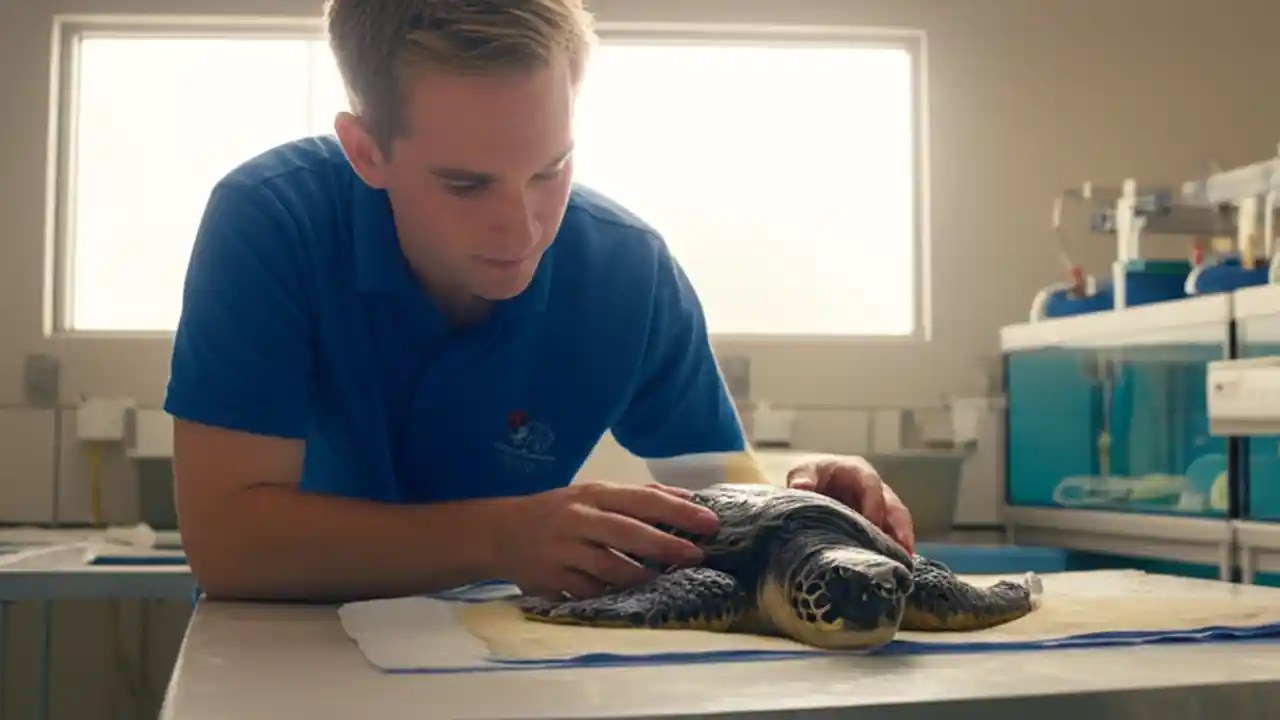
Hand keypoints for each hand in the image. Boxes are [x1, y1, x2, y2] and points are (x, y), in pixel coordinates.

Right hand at [489, 481, 719, 599]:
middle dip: (665, 546)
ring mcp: (563, 551)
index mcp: (593, 494)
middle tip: (695, 556)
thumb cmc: (559, 512)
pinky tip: (627, 597)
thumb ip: (639, 497)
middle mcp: (578, 519)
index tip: (709, 523)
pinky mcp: (551, 579)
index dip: (678, 512)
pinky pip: (588, 592)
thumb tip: (690, 499)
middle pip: (627, 533)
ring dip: (640, 576)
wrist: (498, 532)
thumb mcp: (594, 494)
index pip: (642, 500)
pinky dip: (610, 595)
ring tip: (662, 580)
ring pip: (609, 568)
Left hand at [786, 455, 915, 553]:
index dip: (874, 503)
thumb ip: (803, 478)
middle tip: (904, 548)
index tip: (871, 523)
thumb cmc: (810, 476)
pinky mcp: (878, 524)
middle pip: (893, 505)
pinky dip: (894, 549)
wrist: (810, 486)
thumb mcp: (804, 472)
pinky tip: (896, 566)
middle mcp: (874, 489)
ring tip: (905, 563)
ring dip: (902, 542)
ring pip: (897, 523)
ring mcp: (879, 507)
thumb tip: (801, 486)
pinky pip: (891, 535)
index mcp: (858, 471)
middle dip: (900, 526)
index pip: (872, 484)